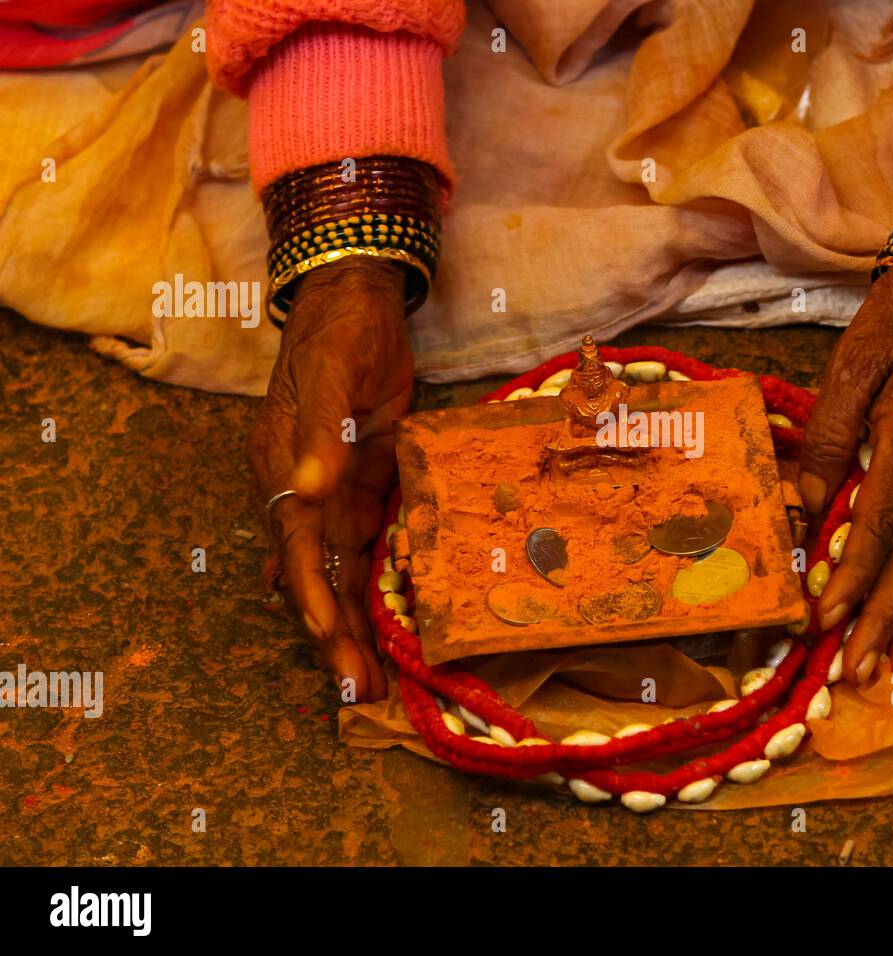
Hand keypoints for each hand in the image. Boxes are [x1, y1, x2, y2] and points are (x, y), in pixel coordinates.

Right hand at [249, 257, 412, 702]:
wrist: (360, 302)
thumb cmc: (340, 335)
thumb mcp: (330, 378)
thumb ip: (319, 435)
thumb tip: (304, 491)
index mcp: (280, 471)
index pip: (298, 549)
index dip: (316, 601)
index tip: (334, 645)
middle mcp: (302, 491)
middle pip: (317, 574)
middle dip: (336, 632)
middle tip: (361, 691)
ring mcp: (335, 490)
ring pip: (342, 569)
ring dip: (356, 621)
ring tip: (374, 679)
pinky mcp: (366, 483)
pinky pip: (366, 544)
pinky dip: (370, 584)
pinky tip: (374, 624)